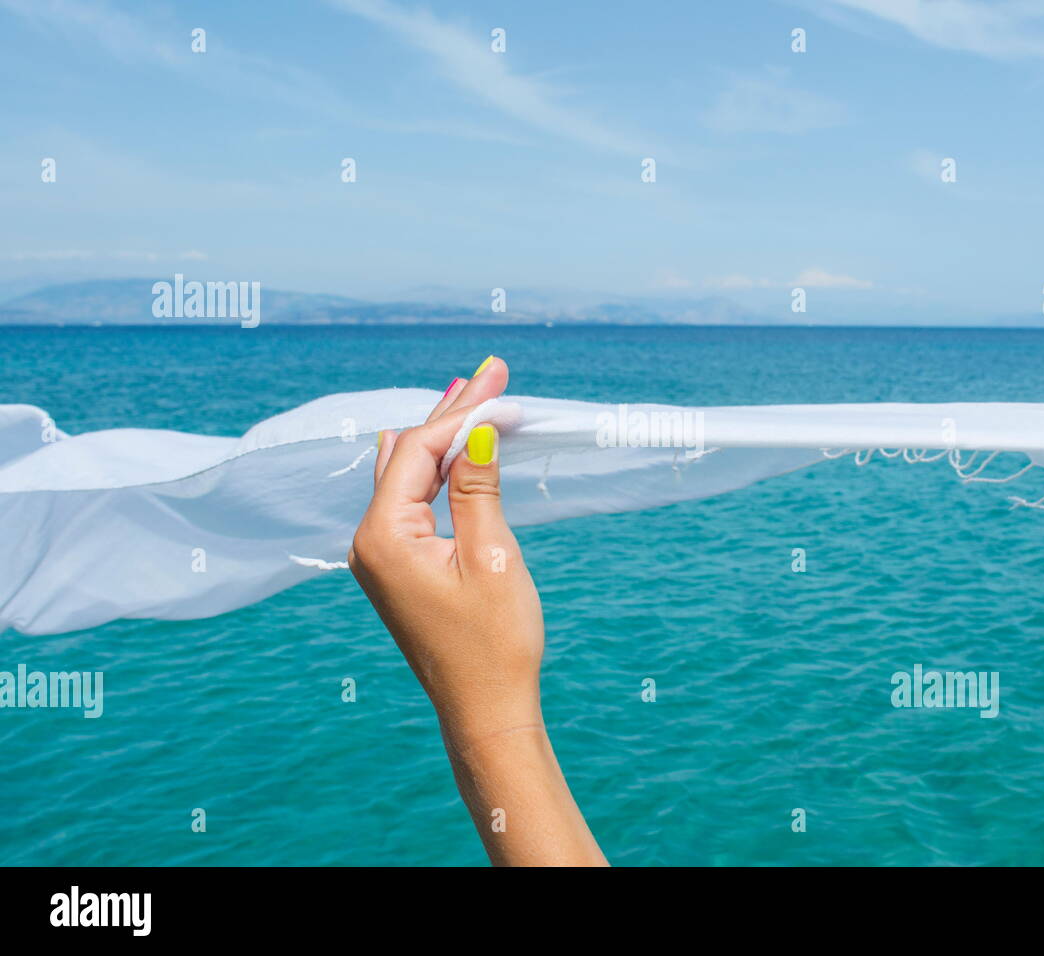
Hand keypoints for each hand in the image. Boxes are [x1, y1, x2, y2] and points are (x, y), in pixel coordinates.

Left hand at [348, 356, 544, 745]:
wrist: (486, 709)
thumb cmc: (493, 643)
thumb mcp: (492, 556)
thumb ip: (478, 488)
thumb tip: (477, 430)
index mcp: (384, 537)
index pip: (420, 450)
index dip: (463, 415)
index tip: (504, 386)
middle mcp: (370, 541)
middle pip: (408, 454)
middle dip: (452, 413)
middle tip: (493, 371)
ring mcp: (381, 554)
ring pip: (409, 474)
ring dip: (445, 437)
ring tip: (474, 393)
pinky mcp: (399, 566)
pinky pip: (414, 501)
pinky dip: (440, 470)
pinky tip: (455, 447)